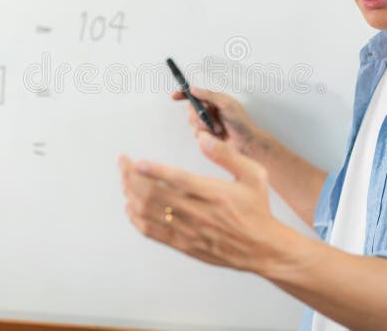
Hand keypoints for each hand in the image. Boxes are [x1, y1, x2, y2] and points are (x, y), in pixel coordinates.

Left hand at [119, 131, 286, 272]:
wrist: (263, 248)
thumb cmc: (257, 209)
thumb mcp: (253, 174)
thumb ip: (226, 154)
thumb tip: (203, 138)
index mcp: (215, 193)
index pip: (177, 180)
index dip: (153, 170)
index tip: (136, 161)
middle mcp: (199, 213)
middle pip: (155, 195)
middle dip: (132, 177)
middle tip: (123, 163)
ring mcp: (190, 231)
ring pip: (150, 213)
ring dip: (131, 195)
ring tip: (124, 180)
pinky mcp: (185, 245)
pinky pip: (153, 233)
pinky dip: (137, 219)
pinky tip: (130, 207)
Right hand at [172, 87, 260, 156]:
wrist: (246, 143)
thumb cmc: (241, 123)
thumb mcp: (226, 104)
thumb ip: (209, 95)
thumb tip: (194, 89)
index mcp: (215, 100)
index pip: (196, 95)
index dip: (184, 94)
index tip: (175, 96)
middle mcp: (210, 111)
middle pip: (191, 109)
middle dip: (197, 114)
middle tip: (206, 118)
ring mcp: (208, 123)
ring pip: (193, 122)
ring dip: (204, 125)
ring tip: (217, 128)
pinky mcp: (207, 135)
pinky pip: (197, 134)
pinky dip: (206, 134)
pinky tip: (216, 135)